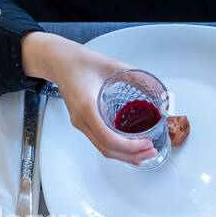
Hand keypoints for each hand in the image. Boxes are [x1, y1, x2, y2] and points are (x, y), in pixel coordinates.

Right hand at [21, 32, 155, 164]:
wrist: (57, 61)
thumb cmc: (79, 61)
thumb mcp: (111, 65)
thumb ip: (135, 76)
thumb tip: (157, 89)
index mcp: (87, 106)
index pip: (108, 138)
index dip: (129, 146)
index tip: (147, 143)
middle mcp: (81, 119)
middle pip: (107, 149)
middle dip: (132, 155)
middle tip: (152, 151)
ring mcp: (80, 123)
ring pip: (103, 149)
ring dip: (125, 156)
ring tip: (145, 153)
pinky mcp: (82, 123)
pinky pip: (100, 142)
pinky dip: (117, 149)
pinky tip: (131, 148)